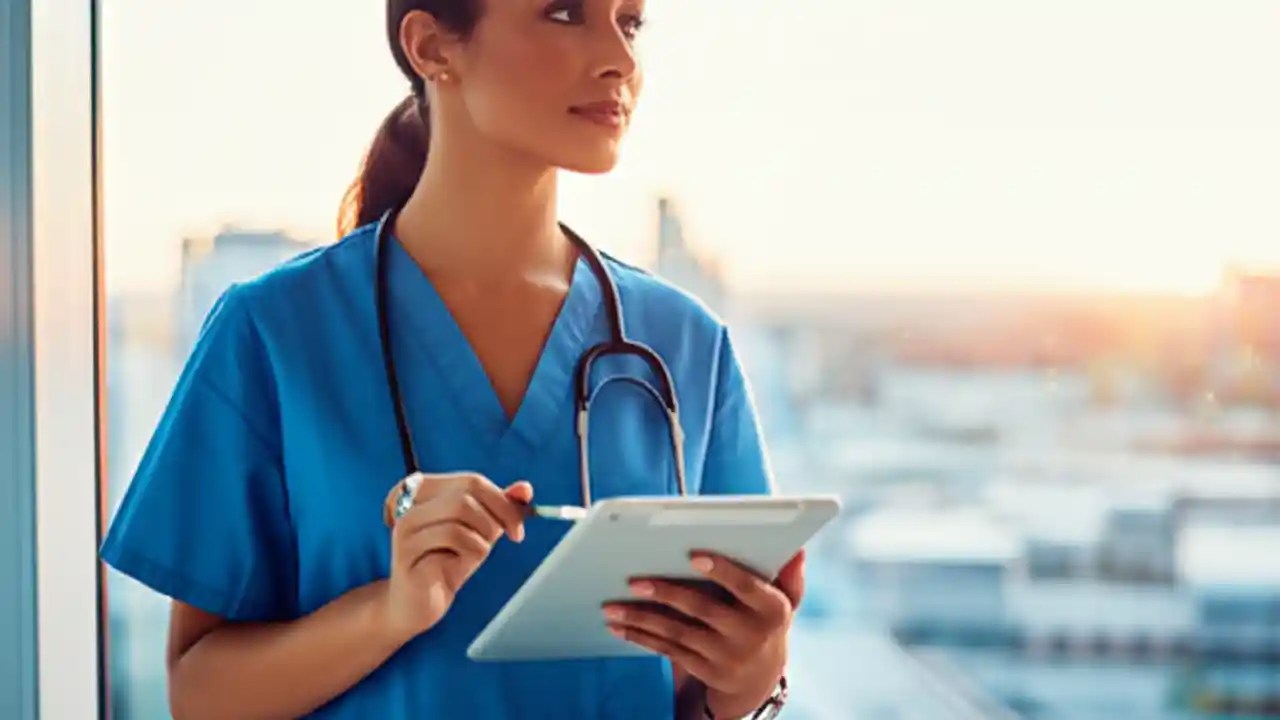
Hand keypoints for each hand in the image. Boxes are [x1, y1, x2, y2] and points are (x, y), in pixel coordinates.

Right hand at [380, 473, 529, 642]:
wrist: (419, 604)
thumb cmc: (447, 563)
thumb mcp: (480, 532)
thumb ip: (500, 508)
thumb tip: (525, 488)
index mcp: (427, 490)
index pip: (474, 481)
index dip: (503, 501)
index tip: (518, 527)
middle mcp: (411, 501)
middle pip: (469, 490)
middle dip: (496, 517)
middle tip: (500, 541)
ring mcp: (407, 523)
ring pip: (461, 507)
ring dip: (482, 535)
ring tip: (473, 554)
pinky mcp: (406, 547)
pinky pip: (452, 533)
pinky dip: (470, 549)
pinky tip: (458, 564)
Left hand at [603, 549, 804, 718]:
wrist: (759, 679)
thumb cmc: (766, 622)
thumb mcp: (786, 600)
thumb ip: (789, 575)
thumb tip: (797, 549)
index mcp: (771, 609)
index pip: (747, 587)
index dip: (722, 571)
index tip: (695, 555)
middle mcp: (748, 635)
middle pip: (703, 610)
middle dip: (667, 594)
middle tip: (635, 581)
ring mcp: (724, 656)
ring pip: (678, 633)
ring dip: (642, 619)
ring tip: (612, 607)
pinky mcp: (703, 669)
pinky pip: (668, 650)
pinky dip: (641, 637)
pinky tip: (619, 626)